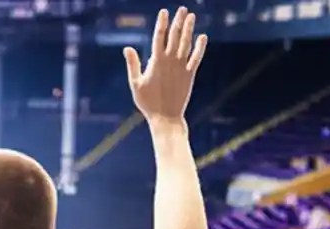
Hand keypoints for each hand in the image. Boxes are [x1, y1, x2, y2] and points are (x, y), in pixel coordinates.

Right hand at [123, 7, 207, 124]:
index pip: (159, 37)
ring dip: (189, 29)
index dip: (162, 23)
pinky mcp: (190, 74)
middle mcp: (170, 61)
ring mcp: (182, 67)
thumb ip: (133, 64)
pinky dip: (200, 47)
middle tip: (181, 8)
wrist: (166, 117)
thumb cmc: (147, 102)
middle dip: (177, 21)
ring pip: (186, 43)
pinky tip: (203, 37)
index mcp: (156, 62)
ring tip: (191, 16)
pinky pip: (196, 57)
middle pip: (174, 36)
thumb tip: (127, 48)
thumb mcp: (135, 83)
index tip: (164, 12)